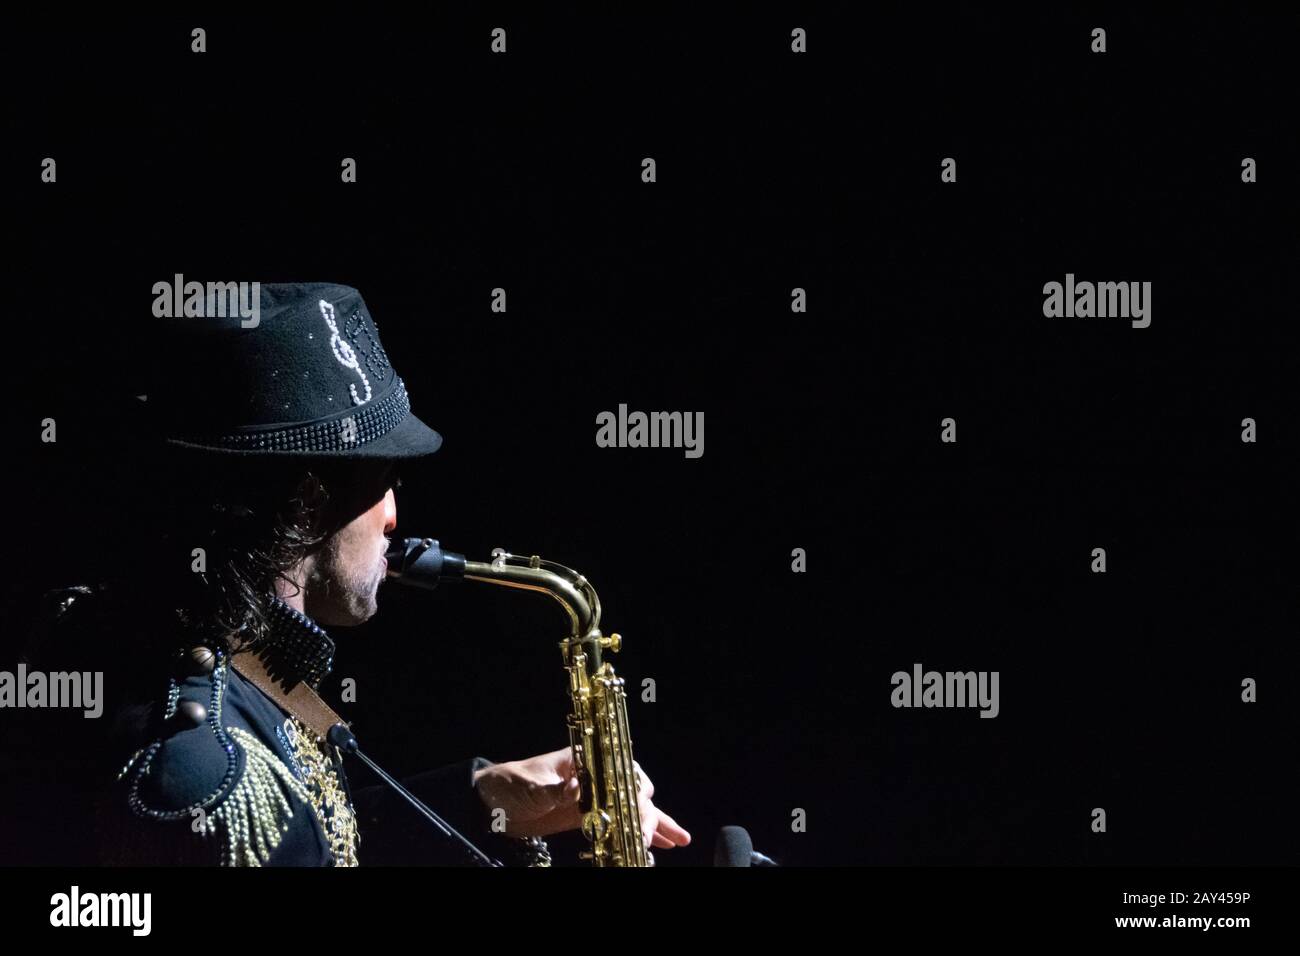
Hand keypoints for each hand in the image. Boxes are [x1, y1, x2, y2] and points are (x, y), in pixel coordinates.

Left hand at [473, 748, 691, 852]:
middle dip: (648, 815)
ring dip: (655, 824)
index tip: (641, 809)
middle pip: (631, 792)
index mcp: (582, 760)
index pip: (620, 769)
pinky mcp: (586, 816)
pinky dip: (635, 835)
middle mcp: (593, 777)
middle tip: (652, 840)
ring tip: (679, 841)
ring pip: (631, 810)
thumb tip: (576, 789)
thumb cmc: (508, 783)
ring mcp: (592, 797)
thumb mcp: (530, 786)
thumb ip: (554, 790)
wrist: (489, 801)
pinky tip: (655, 846)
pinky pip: (617, 825)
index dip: (634, 788)